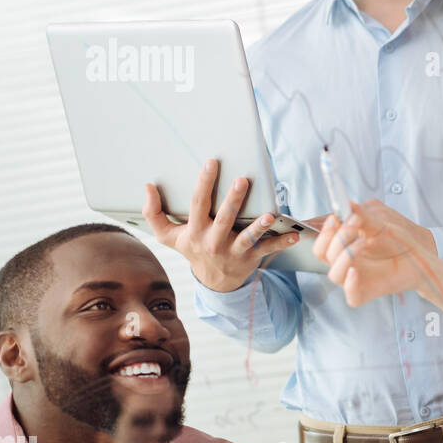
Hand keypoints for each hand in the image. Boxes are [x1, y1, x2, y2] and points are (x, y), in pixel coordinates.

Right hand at [142, 159, 298, 291]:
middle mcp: (215, 241)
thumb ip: (153, 213)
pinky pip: (269, 249)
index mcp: (196, 231)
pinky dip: (283, 242)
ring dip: (260, 226)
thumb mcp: (168, 236)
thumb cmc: (193, 248)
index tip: (211, 163)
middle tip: (243, 181)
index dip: (204, 183)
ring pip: (248, 237)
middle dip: (233, 200)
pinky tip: (296, 234)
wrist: (214, 280)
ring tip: (272, 215)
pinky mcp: (252, 257)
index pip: (198, 203)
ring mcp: (235, 250)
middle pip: (225, 218)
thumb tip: (147, 187)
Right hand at [313, 200, 438, 307]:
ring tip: (364, 242)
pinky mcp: (367, 293)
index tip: (336, 217)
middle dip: (336, 239)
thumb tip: (345, 203)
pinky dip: (350, 284)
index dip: (326, 230)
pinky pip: (351, 296)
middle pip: (323, 255)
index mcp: (343, 247)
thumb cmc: (400, 240)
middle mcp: (344, 263)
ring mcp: (354, 279)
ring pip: (334, 275)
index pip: (322, 242)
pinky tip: (355, 271)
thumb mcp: (381, 224)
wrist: (422, 256)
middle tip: (354, 225)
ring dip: (345, 255)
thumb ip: (363, 216)